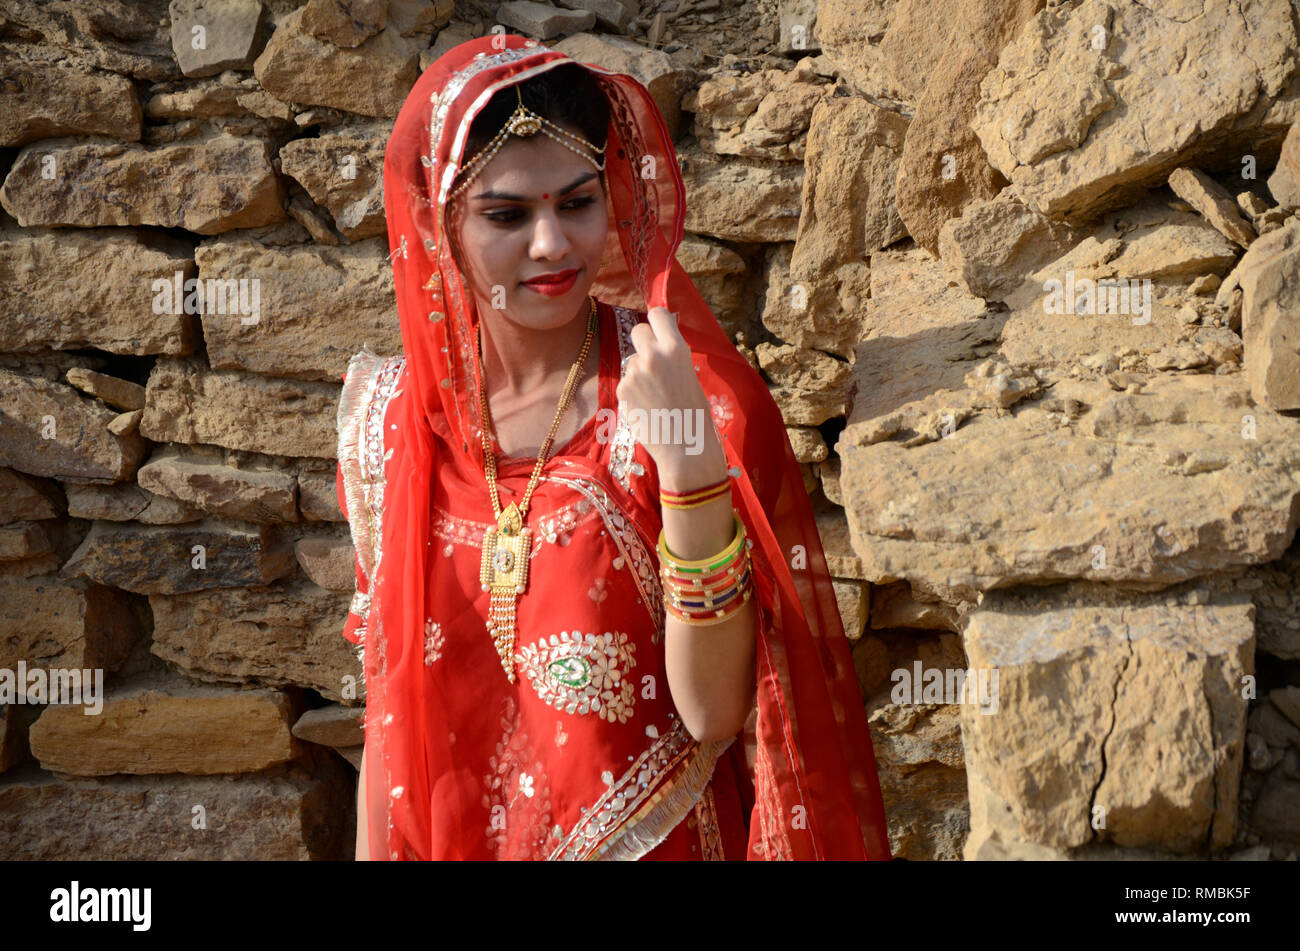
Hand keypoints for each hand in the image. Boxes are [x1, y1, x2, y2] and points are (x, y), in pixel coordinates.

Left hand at [615, 306, 726, 490]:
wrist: (685, 448)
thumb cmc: (695, 415)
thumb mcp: (690, 376)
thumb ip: (672, 357)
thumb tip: (658, 345)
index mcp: (676, 348)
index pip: (657, 313)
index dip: (657, 322)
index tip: (659, 330)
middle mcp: (653, 355)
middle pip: (638, 330)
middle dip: (644, 343)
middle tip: (653, 362)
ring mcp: (635, 372)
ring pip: (631, 361)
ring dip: (639, 373)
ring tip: (655, 397)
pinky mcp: (622, 390)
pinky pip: (626, 382)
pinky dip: (633, 393)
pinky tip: (647, 408)